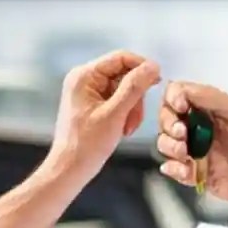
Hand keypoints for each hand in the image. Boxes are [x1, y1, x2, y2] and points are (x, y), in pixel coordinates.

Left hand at [48, 50, 161, 180]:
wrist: (70, 169)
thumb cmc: (87, 144)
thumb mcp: (115, 114)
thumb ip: (134, 87)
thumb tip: (153, 66)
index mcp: (84, 76)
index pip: (121, 58)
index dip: (142, 67)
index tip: (157, 81)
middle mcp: (84, 79)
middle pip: (124, 74)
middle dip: (136, 96)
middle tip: (136, 118)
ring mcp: (88, 91)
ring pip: (124, 88)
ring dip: (132, 107)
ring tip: (128, 128)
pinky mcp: (92, 103)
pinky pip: (118, 99)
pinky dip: (125, 113)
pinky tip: (122, 128)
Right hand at [157, 81, 227, 209]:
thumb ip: (215, 100)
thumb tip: (185, 89)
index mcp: (210, 109)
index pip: (179, 94)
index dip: (173, 97)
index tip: (180, 106)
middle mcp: (198, 128)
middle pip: (166, 117)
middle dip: (168, 123)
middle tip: (181, 132)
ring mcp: (194, 150)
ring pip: (165, 143)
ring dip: (168, 146)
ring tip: (185, 154)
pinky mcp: (193, 173)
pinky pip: (171, 169)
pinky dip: (173, 169)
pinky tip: (186, 170)